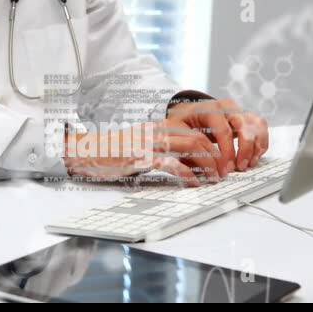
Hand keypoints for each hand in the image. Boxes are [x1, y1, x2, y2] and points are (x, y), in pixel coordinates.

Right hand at [63, 121, 220, 186]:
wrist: (88, 151)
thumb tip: (185, 164)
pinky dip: (187, 174)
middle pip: (198, 136)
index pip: (195, 130)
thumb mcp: (142, 147)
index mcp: (159, 128)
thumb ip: (162, 151)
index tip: (222, 162)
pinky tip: (194, 183)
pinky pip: (171, 163)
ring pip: (190, 145)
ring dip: (208, 163)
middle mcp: (157, 131)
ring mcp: (150, 143)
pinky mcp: (141, 157)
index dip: (213, 146)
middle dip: (217, 155)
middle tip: (224, 172)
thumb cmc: (114, 153)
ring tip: (216, 178)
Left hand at [167, 99, 269, 172]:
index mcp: (210, 109)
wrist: (188, 112)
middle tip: (239, 168)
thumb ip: (185, 144)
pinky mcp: (246, 117)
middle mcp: (227, 107)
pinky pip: (261, 128)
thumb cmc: (182, 123)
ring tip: (248, 165)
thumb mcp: (176, 130)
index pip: (223, 131)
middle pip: (244, 127)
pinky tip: (254, 158)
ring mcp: (238, 110)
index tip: (224, 170)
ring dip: (255, 147)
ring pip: (257, 125)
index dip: (226, 153)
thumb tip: (197, 165)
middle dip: (244, 150)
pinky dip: (261, 143)